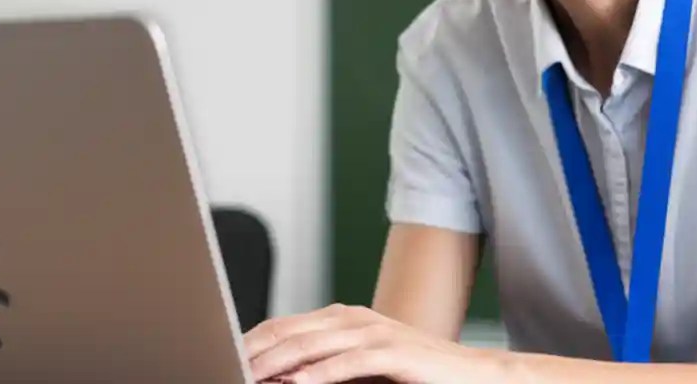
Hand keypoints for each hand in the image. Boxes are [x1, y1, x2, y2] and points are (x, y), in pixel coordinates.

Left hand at [242, 303, 507, 383]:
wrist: (473, 374)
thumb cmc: (413, 375)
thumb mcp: (360, 369)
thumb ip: (321, 368)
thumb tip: (281, 379)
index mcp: (340, 318)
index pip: (281, 326)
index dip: (249, 343)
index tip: (222, 359)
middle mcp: (352, 318)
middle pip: (288, 332)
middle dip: (253, 352)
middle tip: (226, 367)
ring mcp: (373, 331)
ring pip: (311, 344)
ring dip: (276, 362)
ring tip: (248, 376)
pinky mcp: (392, 351)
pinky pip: (348, 362)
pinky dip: (319, 374)